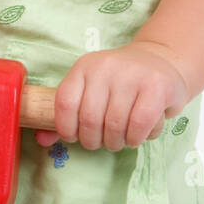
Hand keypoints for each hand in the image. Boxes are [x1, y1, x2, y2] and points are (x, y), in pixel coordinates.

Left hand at [34, 42, 189, 152]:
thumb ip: (67, 115)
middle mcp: (106, 67)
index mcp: (84, 66)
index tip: (75, 137)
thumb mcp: (91, 90)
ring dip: (116, 142)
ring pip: (114, 125)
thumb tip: (42, 140)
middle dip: (93, 141)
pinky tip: (137, 135)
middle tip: (102, 141)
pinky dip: (135, 138)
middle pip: (89, 119)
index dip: (66, 128)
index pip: (64, 103)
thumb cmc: (122, 84)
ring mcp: (132, 75)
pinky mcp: (157, 87)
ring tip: (121, 139)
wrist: (162, 62)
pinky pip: (139, 125)